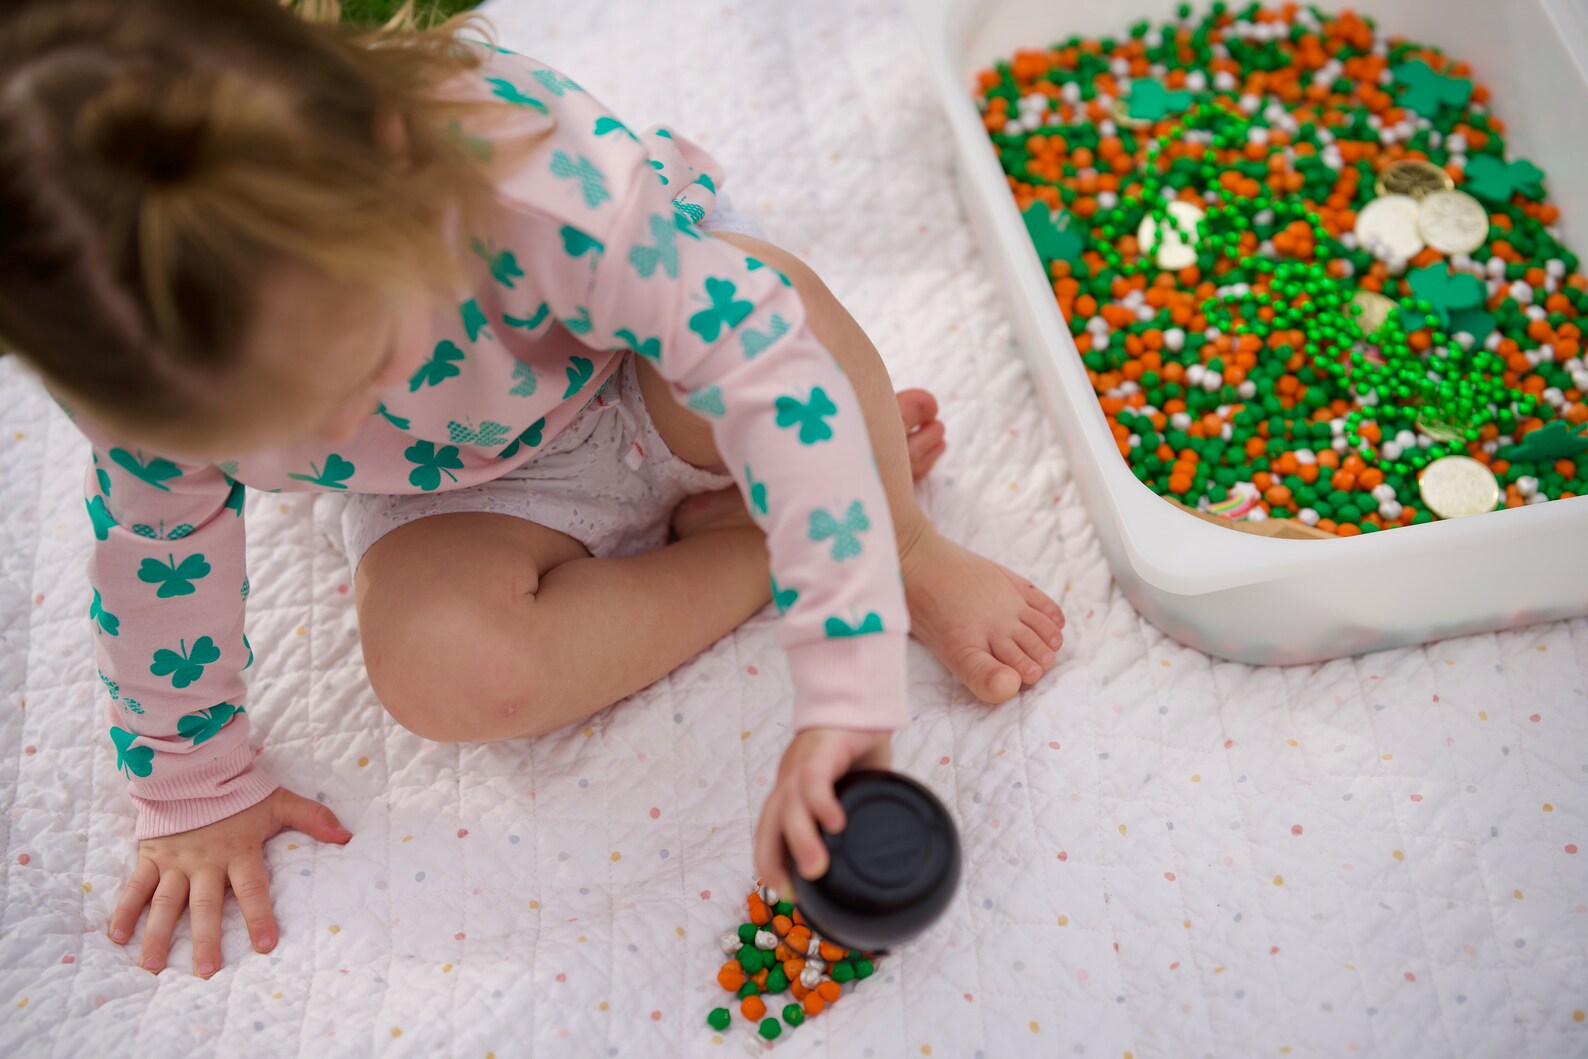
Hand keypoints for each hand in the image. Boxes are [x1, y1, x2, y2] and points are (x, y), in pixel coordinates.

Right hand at [109, 787, 351, 976]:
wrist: (195, 767)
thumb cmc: (239, 791)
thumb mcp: (279, 801)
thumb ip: (313, 818)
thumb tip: (347, 836)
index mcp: (238, 851)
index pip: (252, 888)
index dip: (259, 916)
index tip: (266, 945)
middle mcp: (205, 861)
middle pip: (205, 905)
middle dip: (205, 939)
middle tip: (206, 972)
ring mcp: (175, 861)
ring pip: (166, 902)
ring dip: (158, 934)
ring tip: (153, 966)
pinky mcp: (151, 856)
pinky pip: (136, 886)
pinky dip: (125, 910)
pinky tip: (118, 936)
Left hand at [753, 727, 891, 894]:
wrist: (861, 695)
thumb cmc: (853, 744)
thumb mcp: (853, 787)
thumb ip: (855, 812)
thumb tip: (876, 848)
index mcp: (792, 791)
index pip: (769, 832)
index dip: (772, 863)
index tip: (787, 894)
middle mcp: (789, 780)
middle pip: (769, 824)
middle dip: (774, 861)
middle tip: (791, 895)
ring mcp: (802, 764)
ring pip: (790, 806)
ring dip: (801, 839)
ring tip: (815, 870)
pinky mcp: (822, 749)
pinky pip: (814, 778)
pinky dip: (821, 803)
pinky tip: (835, 824)